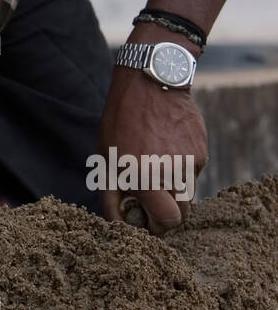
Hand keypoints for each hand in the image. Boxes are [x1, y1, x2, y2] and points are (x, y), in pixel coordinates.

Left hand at [96, 27, 207, 233]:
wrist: (151, 83)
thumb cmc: (121, 122)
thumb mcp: (106, 158)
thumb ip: (112, 196)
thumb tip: (120, 225)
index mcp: (145, 177)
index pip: (167, 221)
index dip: (159, 226)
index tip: (149, 220)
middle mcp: (172, 172)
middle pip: (182, 214)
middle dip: (168, 213)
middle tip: (152, 199)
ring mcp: (191, 162)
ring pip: (187, 193)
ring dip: (172, 189)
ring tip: (155, 165)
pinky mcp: (202, 151)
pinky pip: (192, 172)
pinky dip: (180, 168)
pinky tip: (167, 148)